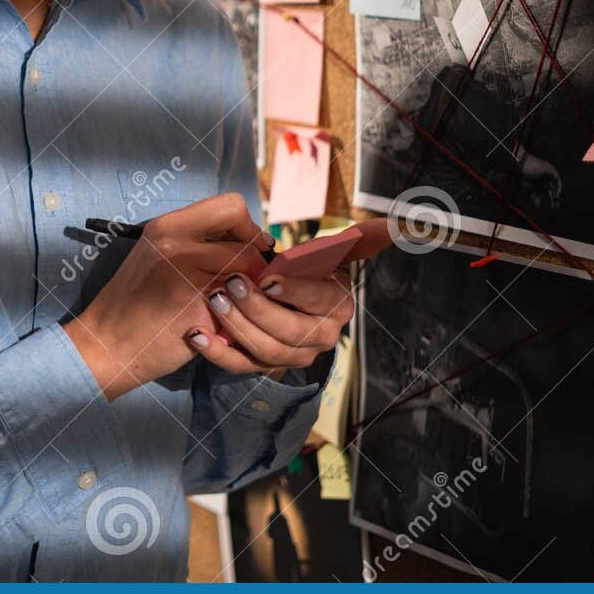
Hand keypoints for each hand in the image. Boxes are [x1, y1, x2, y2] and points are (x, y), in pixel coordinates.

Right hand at [62, 193, 271, 400]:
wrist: (108, 344)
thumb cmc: (135, 301)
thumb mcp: (156, 253)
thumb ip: (196, 240)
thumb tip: (247, 237)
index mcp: (167, 226)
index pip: (231, 206)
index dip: (248, 227)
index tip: (248, 247)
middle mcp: (178, 245)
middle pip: (248, 243)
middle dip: (257, 264)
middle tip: (247, 282)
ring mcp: (190, 278)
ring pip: (249, 276)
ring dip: (251, 292)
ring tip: (235, 305)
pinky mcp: (200, 312)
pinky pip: (241, 308)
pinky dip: (239, 318)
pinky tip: (221, 326)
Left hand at [193, 219, 392, 379]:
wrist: (271, 292)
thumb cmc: (299, 268)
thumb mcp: (327, 252)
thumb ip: (359, 240)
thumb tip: (396, 226)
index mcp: (337, 306)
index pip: (318, 301)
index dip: (294, 289)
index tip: (268, 275)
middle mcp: (320, 337)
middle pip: (290, 331)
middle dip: (259, 308)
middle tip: (230, 283)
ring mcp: (291, 357)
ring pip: (265, 351)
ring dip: (237, 326)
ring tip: (213, 300)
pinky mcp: (262, 367)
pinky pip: (240, 366)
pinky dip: (217, 352)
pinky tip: (197, 334)